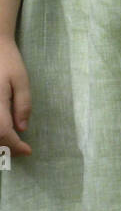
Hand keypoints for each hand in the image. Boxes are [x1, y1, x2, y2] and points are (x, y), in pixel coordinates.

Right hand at [0, 36, 31, 156]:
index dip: (15, 145)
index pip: (3, 132)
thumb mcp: (21, 81)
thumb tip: (22, 129)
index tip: (27, 150)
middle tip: (21, 147)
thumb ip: (22, 105)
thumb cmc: (7, 61)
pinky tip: (2, 130)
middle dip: (6, 147)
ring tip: (11, 141)